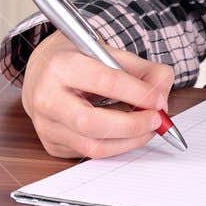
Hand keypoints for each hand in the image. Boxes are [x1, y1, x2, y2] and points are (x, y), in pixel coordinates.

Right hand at [22, 30, 174, 158]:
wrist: (42, 72)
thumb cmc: (79, 60)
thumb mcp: (110, 52)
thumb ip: (143, 70)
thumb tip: (163, 96)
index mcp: (61, 65)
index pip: (104, 81)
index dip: (137, 93)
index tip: (159, 100)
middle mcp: (47, 97)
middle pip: (92, 123)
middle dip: (132, 125)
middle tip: (156, 120)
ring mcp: (45, 125)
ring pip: (92, 145)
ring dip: (128, 141)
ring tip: (147, 129)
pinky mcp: (51, 144)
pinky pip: (89, 153)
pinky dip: (115, 146)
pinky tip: (126, 134)